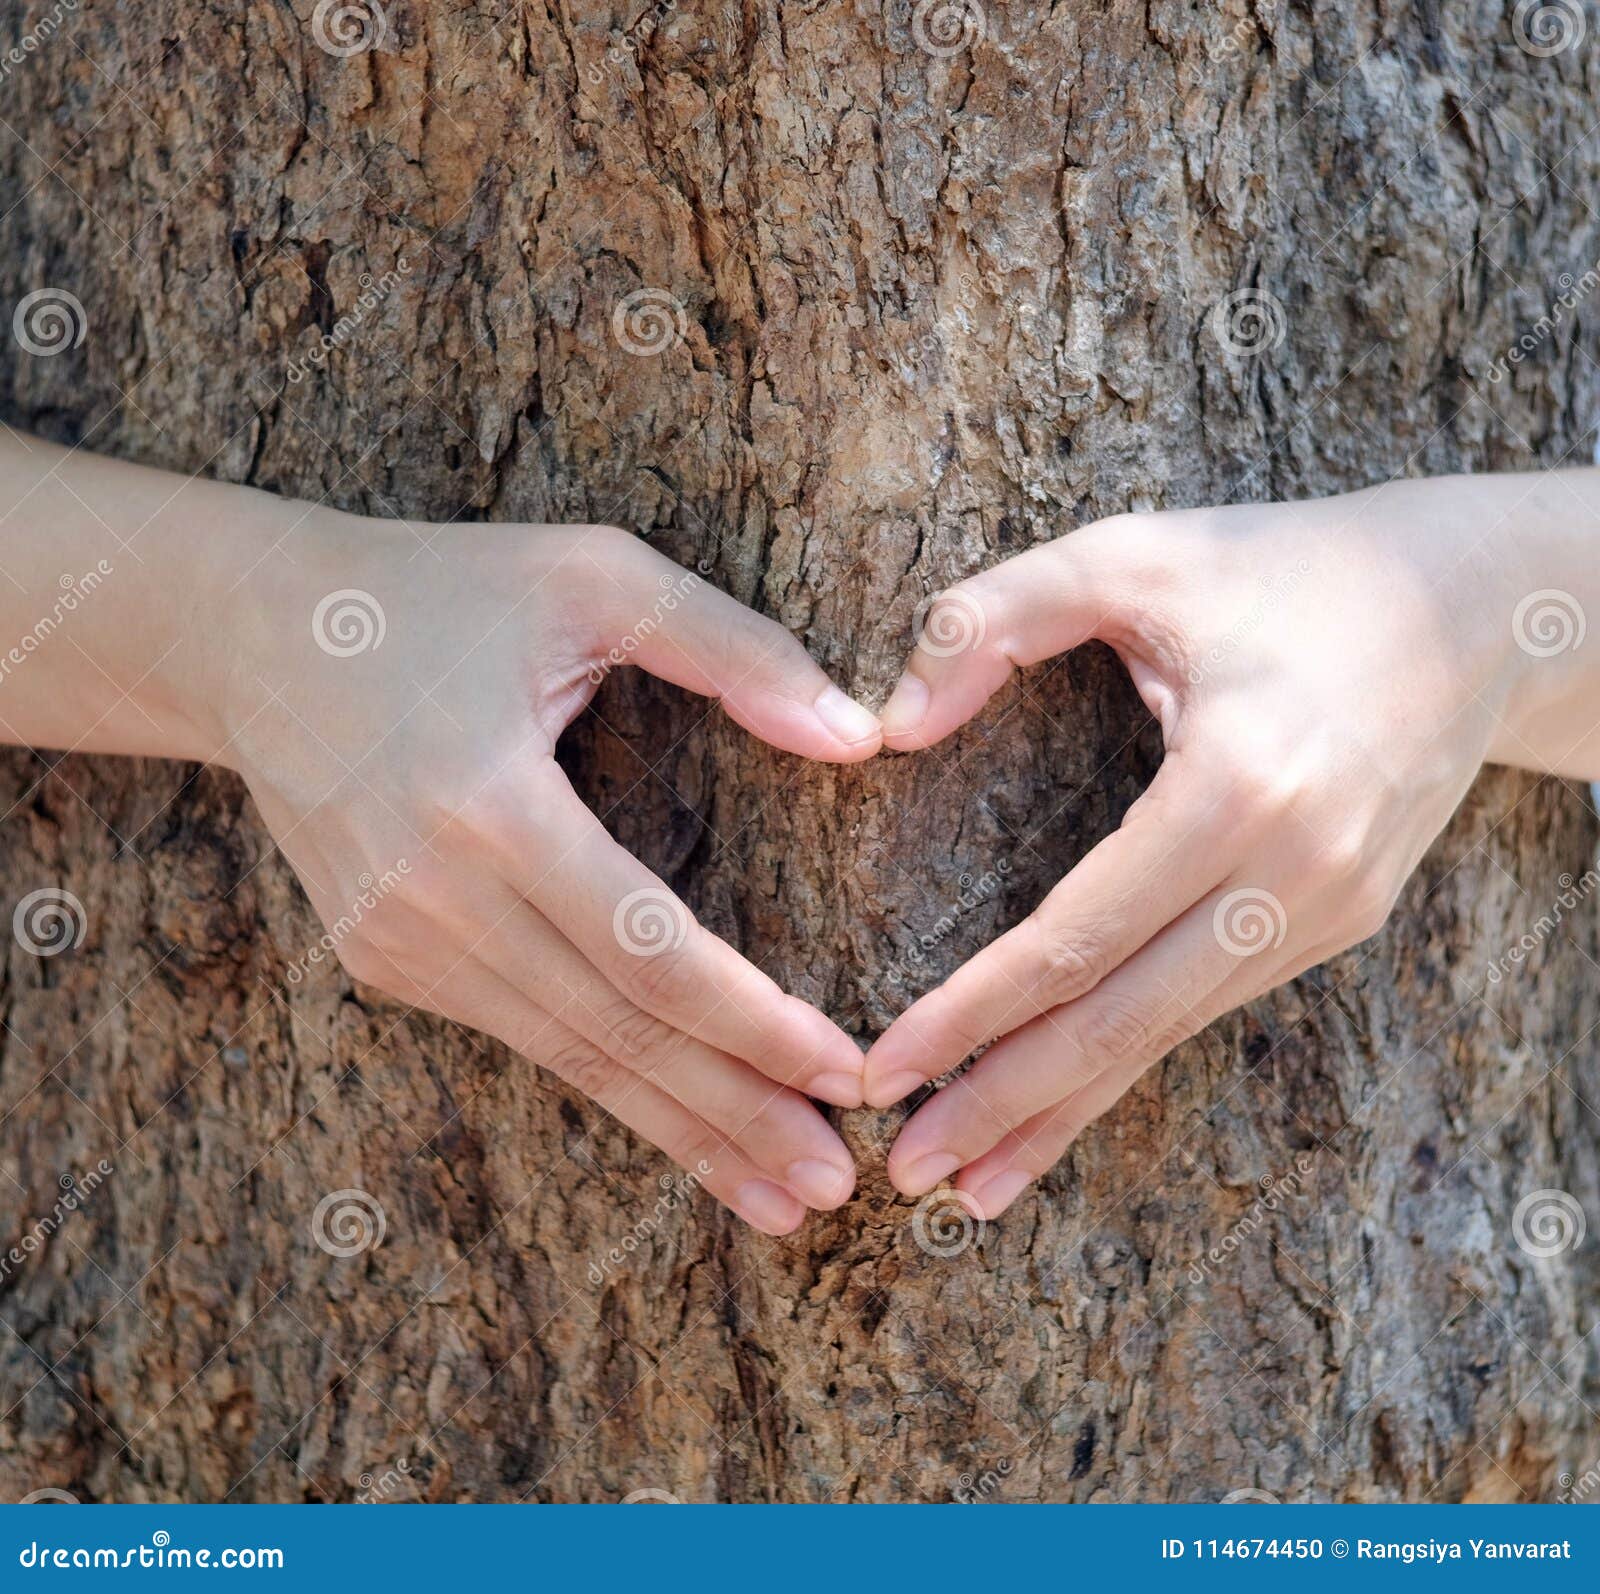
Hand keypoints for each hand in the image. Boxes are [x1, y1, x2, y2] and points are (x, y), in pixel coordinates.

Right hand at [219, 515, 880, 1233]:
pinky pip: (525, 1035)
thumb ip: (734, 649)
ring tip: (779, 1199)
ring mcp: (399, 941)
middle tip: (835, 1190)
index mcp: (487, 802)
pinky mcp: (385, 959)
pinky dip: (611, 1086)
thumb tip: (864, 738)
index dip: (754, 1025)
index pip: (648, 952)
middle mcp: (432, 895)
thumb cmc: (444, 589)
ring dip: (680, 1131)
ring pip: (569, 1057)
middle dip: (734, 1116)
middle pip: (615, 1034)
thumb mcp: (595, 575)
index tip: (848, 1075)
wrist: (255, 636)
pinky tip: (679, 1126)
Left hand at [863, 478, 1573, 1216]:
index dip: (972, 1012)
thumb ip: (997, 617)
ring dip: (1061, 1113)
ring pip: (1165, 1036)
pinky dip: (1127, 1066)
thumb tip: (889, 722)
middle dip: (1003, 1105)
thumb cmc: (1288, 568)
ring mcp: (1326, 912)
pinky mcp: (1337, 922)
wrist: (1480, 605)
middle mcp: (1292, 873)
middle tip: (902, 1172)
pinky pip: (1205, 1010)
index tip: (884, 1068)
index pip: (1076, 937)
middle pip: (1121, 1023)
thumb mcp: (1135, 553)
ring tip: (964, 1182)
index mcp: (1238, 785)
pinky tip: (1066, 1108)